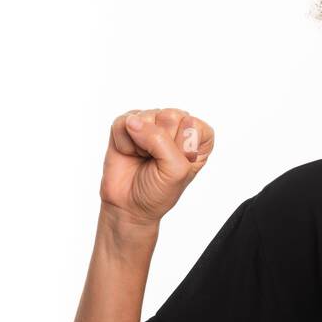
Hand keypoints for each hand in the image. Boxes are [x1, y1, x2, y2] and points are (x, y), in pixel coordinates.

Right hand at [100, 108, 213, 225]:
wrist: (129, 206)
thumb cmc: (158, 191)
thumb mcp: (174, 170)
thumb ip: (161, 141)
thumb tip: (134, 121)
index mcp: (198, 138)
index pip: (194, 125)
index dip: (182, 148)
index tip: (174, 164)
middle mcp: (176, 126)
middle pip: (171, 115)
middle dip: (160, 143)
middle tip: (156, 161)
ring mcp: (151, 123)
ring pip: (146, 116)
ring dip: (141, 144)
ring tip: (143, 157)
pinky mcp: (128, 124)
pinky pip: (124, 122)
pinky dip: (123, 142)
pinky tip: (129, 153)